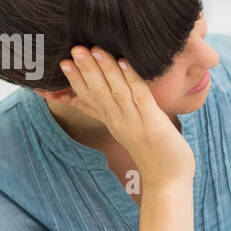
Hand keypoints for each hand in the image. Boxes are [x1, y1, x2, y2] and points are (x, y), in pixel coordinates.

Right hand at [55, 46, 195, 185]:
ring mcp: (135, 123)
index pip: (87, 98)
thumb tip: (93, 100)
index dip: (75, 80)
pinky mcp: (154, 125)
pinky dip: (133, 80)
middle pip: (98, 92)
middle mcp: (119, 121)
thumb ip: (108, 113)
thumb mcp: (124, 130)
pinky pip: (141, 98)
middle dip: (86, 69)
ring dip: (106, 70)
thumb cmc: (150, 151)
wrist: (168, 181)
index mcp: (111, 121)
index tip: (62, 61)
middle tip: (74, 49)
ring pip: (116, 92)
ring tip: (95, 50)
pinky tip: (126, 63)